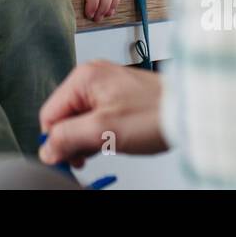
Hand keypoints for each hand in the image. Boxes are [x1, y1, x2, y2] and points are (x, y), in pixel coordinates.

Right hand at [39, 60, 167, 166]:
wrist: (189, 112)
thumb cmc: (154, 114)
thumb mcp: (105, 131)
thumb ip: (69, 138)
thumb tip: (46, 148)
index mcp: (83, 78)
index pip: (50, 114)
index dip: (57, 140)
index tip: (70, 158)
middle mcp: (91, 77)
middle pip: (64, 117)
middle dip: (74, 140)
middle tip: (92, 154)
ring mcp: (104, 86)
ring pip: (80, 120)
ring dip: (89, 138)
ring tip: (109, 145)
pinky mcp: (116, 97)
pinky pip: (96, 118)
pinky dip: (101, 133)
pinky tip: (115, 140)